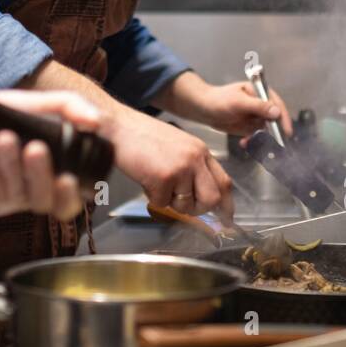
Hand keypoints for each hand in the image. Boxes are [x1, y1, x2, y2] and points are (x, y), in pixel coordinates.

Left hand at [0, 90, 100, 219]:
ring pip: (17, 195)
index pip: (67, 202)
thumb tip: (95, 122)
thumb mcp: (39, 104)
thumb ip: (71, 108)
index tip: (70, 178)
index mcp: (48, 177)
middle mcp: (29, 193)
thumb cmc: (0, 115)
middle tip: (35, 148)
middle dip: (41, 175)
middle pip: (45, 202)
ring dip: (12, 165)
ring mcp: (4, 201)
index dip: (71, 196)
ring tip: (4, 138)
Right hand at [110, 112, 234, 223]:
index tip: (226, 219)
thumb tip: (198, 195)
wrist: (118, 127)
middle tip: (183, 206)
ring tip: (156, 183)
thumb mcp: (177, 147)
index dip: (227, 204)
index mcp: (201, 151)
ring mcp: (181, 168)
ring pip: (186, 205)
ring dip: (170, 202)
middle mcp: (196, 158)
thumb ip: (192, 167)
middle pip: (212, 198)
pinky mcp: (164, 178)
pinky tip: (145, 179)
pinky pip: (162, 203)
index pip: (224, 182)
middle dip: (199, 209)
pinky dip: (151, 197)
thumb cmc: (141, 137)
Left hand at [194, 81, 292, 139]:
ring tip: (252, 143)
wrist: (203, 109)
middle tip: (272, 144)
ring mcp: (256, 116)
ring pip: (268, 130)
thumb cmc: (219, 100)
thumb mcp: (238, 102)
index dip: (283, 119)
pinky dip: (254, 141)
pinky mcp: (251, 127)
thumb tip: (277, 113)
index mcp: (261, 92)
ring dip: (263, 139)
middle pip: (275, 120)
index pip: (277, 105)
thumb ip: (258, 106)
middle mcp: (262, 104)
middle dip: (274, 132)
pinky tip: (245, 143)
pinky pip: (258, 136)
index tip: (285, 132)